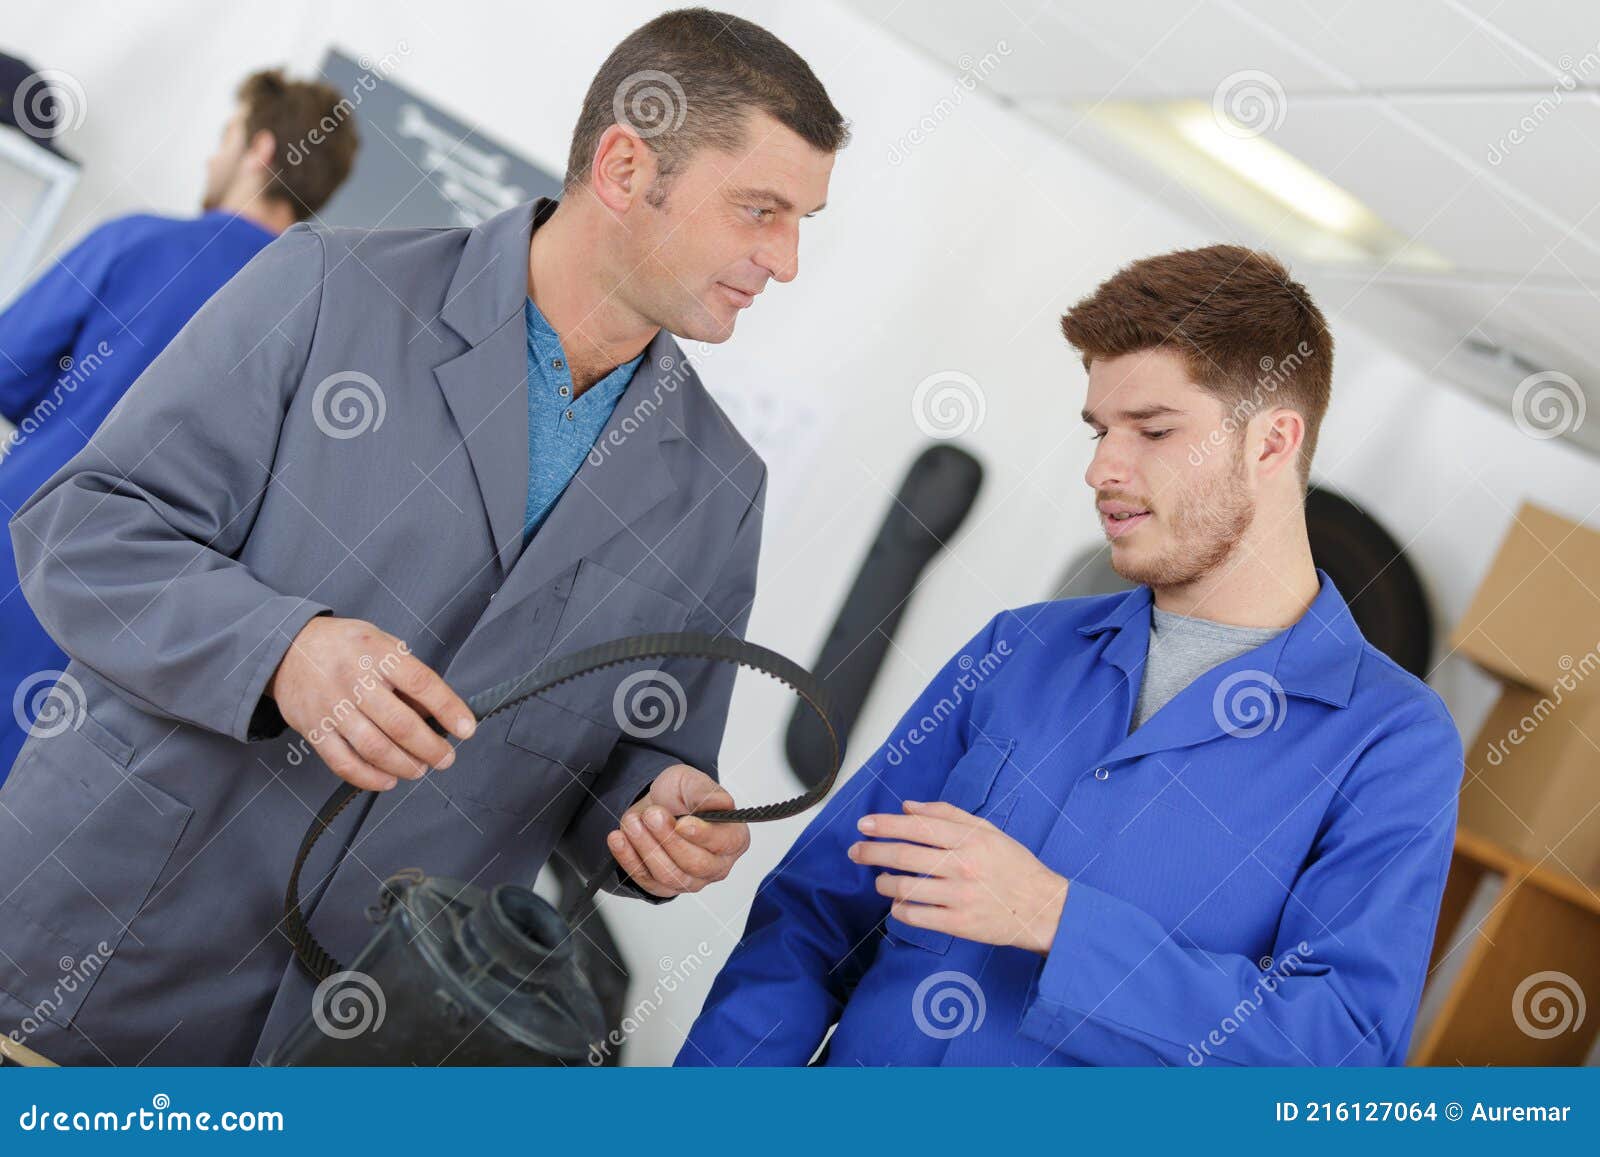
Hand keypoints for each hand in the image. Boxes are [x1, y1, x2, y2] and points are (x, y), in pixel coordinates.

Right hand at [267, 615, 475, 790]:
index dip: (448, 708)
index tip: (466, 729)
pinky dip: (369, 778)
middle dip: (430, 747)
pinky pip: (343, 762)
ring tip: (419, 769)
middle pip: (400, 724)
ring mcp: (331, 707)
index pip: (421, 683)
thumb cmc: (344, 646)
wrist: (285, 647)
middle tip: (445, 758)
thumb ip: (407, 673)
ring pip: (374, 748)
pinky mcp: (313, 729)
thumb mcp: (381, 643)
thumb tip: (437, 711)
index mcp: (377, 653)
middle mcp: (354, 680)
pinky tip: (388, 780)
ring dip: (404, 766)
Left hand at [606, 763, 750, 897]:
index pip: (723, 843)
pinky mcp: (664, 887)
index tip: (682, 823)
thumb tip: (722, 803)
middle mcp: (717, 864)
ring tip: (633, 822)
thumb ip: (707, 792)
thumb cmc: (681, 797)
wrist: (656, 806)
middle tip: (652, 815)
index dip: (702, 835)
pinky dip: (629, 858)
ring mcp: (691, 880)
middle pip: (696, 864)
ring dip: (647, 847)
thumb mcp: (693, 782)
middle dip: (669, 840)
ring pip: (670, 875)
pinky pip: (646, 880)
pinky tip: (619, 838)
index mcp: (733, 838)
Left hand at [850, 799, 1068, 954]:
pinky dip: (898, 911)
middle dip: (872, 852)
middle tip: (855, 851)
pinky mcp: (959, 924)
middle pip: (905, 856)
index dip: (886, 824)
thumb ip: (947, 814)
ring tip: (880, 880)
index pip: (918, 827)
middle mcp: (963, 866)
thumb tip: (908, 806)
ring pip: (905, 889)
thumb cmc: (1014, 866)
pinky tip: (897, 905)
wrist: (1043, 909)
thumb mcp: (988, 831)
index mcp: (970, 839)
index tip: (864, 824)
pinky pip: (916, 917)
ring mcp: (960, 897)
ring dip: (884, 883)